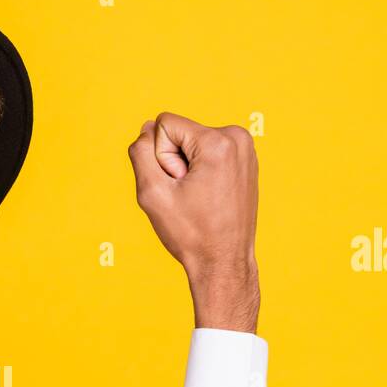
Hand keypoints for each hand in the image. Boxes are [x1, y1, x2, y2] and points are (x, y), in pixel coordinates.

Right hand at [127, 113, 260, 331]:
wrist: (224, 262)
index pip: (164, 124)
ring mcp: (246, 147)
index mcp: (218, 141)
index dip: (160, 158)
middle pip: (180, 133)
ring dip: (187, 169)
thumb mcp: (152, 194)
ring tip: (199, 199)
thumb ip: (140, 153)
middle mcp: (238, 137)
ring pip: (193, 143)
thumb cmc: (191, 234)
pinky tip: (209, 198)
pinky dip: (202, 172)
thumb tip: (147, 128)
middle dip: (175, 162)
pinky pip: (207, 153)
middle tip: (189, 197)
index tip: (178, 187)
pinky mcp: (246, 158)